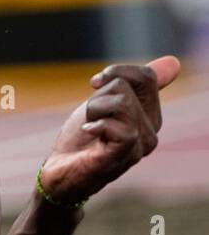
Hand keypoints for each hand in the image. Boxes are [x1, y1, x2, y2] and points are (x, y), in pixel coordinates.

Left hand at [39, 56, 180, 205]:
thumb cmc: (82, 140)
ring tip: (89, 130)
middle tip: (91, 119)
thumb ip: (134, 84)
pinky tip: (88, 135)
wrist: (59, 172)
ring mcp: (140, 146)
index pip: (146, 77)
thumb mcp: (105, 103)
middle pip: (126, 87)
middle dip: (98, 96)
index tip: (95, 84)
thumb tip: (174, 62)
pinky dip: (96, 125)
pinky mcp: (125, 155)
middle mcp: (151, 132)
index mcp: (150, 116)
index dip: (115, 72)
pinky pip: (120, 125)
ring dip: (93, 111)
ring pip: (121, 102)